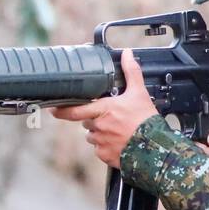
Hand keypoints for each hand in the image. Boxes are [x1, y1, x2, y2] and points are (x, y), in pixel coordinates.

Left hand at [51, 49, 157, 166]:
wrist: (155, 148)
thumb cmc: (146, 120)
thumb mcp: (139, 93)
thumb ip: (131, 72)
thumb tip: (128, 53)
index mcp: (103, 110)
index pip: (73, 110)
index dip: (60, 110)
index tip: (53, 109)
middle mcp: (98, 127)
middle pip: (86, 122)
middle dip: (94, 120)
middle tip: (112, 118)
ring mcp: (100, 143)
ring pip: (93, 137)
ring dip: (100, 134)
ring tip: (118, 131)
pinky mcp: (105, 156)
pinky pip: (100, 150)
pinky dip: (107, 147)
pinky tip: (119, 143)